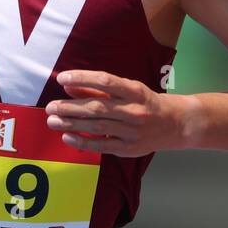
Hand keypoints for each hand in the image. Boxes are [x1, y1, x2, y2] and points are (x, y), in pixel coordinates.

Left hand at [44, 70, 189, 157]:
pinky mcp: (129, 149)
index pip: (106, 82)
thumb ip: (97, 90)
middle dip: (70, 107)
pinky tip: (67, 137)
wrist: (176, 124)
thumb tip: (68, 86)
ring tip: (52, 121)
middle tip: (50, 107)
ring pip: (97, 127)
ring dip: (71, 124)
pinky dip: (82, 142)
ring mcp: (132, 132)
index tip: (62, 78)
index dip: (83, 79)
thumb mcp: (128, 90)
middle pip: (97, 108)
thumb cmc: (147, 103)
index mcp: (135, 92)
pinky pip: (102, 146)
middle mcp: (134, 111)